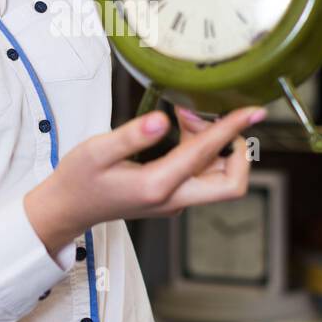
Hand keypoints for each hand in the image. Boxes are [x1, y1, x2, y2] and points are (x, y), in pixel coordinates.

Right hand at [24, 104, 265, 254]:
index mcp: (157, 186)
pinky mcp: (172, 197)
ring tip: (185, 117)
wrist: (68, 209)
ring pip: (218, 178)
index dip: (231, 128)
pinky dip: (201, 151)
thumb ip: (131, 135)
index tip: (253, 111)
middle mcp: (173, 198)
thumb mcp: (96, 151)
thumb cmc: (78, 180)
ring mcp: (175, 201)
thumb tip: (162, 120)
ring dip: (215, 146)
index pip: (206, 154)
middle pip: (230, 183)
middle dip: (234, 148)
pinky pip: (202, 175)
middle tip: (211, 118)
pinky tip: (180, 131)